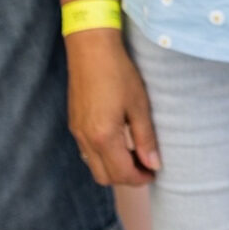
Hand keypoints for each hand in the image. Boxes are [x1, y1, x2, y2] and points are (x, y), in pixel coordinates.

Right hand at [66, 29, 159, 186]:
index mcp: (103, 137)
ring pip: (93, 166)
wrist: (91, 50)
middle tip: (146, 167)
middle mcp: (86, 139)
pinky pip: (87, 153)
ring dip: (113, 169)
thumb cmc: (118, 73)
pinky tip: (118, 143)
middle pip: (104, 177)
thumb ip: (145, 138)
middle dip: (126, 178)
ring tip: (134, 155)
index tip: (154, 174)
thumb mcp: (139, 105)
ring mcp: (77, 132)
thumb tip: (154, 164)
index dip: (140, 179)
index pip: (121, 173)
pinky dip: (103, 157)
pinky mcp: (74, 124)